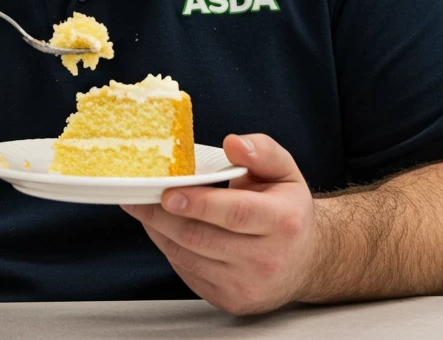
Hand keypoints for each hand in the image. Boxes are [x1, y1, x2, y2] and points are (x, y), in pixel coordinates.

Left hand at [121, 134, 315, 315]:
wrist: (306, 260)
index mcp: (283, 221)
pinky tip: (163, 229)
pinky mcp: (231, 300)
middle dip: (161, 216)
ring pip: (188, 257)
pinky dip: (169, 248)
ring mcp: (247, 285)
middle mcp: (267, 258)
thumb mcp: (285, 171)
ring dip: (159, 231)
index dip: (198, 204)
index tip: (166, 193)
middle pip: (202, 238)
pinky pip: (188, 273)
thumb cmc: (288, 210)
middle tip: (135, 196)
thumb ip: (261, 151)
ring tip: (142, 208)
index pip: (235, 214)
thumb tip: (233, 143)